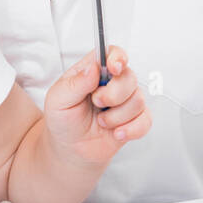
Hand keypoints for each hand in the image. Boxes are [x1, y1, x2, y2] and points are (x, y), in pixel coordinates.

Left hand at [42, 46, 150, 166]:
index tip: (115, 68)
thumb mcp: (58, 100)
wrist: (69, 149)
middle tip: (97, 103)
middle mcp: (112, 83)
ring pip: (138, 100)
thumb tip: (93, 68)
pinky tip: (117, 132)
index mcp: (94, 71)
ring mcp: (125, 102)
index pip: (113, 53)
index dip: (118, 57)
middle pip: (130, 77)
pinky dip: (131, 129)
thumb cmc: (63, 120)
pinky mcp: (134, 120)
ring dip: (117, 116)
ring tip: (101, 121)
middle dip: (113, 95)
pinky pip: (145, 120)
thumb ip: (75, 83)